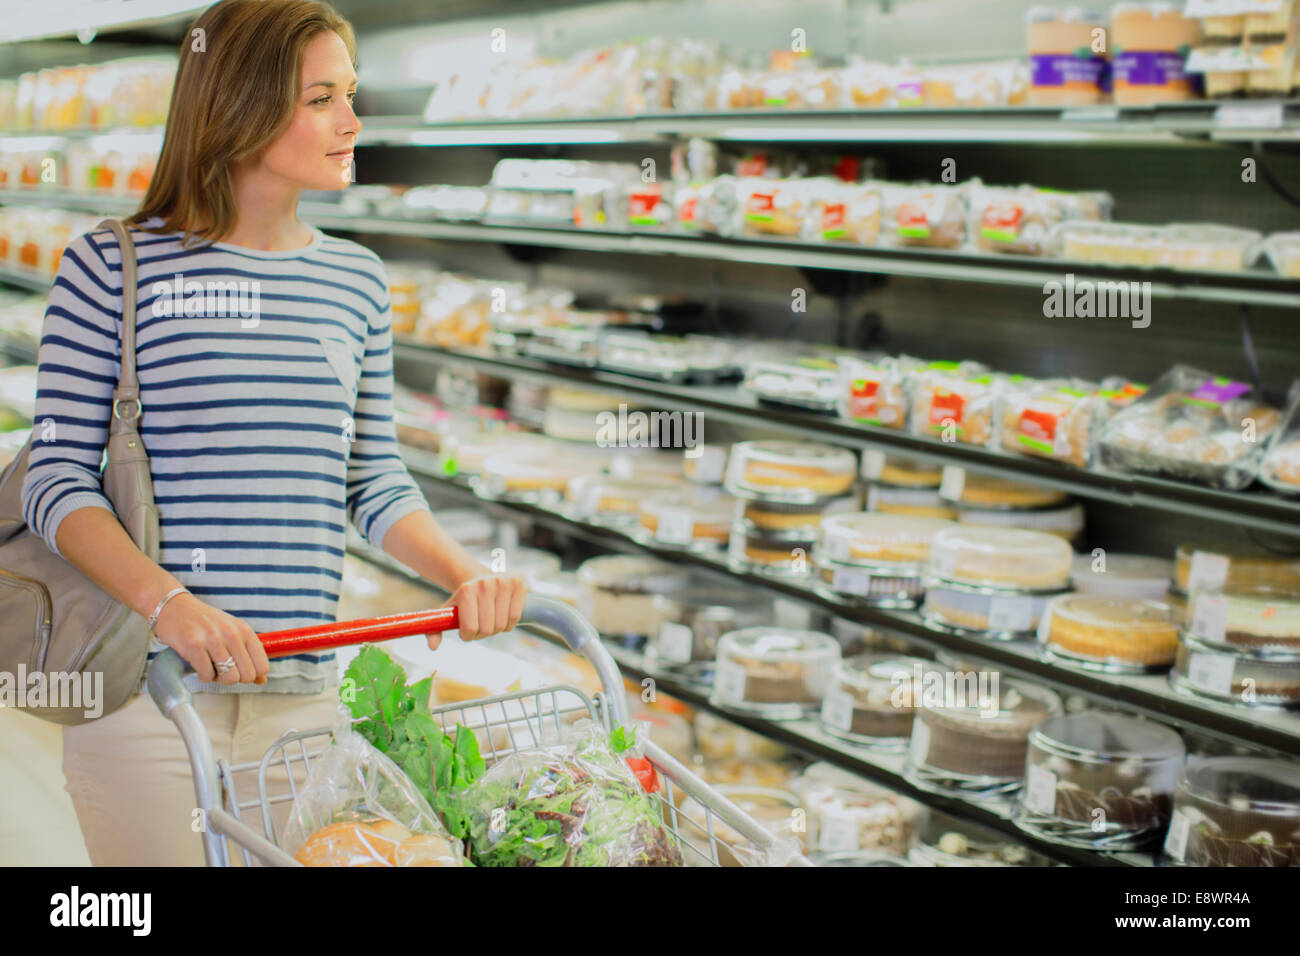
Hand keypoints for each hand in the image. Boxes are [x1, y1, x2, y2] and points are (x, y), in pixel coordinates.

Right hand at [151, 591, 270, 684]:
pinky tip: (198, 665)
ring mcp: (212, 639)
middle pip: (247, 675)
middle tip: (222, 670)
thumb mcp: (232, 632)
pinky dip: (203, 676)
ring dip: (218, 678)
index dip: (252, 675)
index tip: (239, 670)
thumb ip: (248, 654)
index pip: (262, 666)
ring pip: (229, 678)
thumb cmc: (205, 622)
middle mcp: (231, 633)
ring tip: (210, 667)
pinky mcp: (193, 645)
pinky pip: (207, 675)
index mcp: (244, 630)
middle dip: (234, 678)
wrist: (174, 607)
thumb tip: (261, 680)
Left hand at [434, 573, 526, 647]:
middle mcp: (485, 584)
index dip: (468, 636)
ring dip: (495, 630)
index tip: (467, 631)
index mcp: (466, 590)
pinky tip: (502, 616)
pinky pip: (515, 618)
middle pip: (487, 629)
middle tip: (479, 625)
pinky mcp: (518, 584)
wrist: (480, 577)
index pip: (470, 628)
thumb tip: (432, 647)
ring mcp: (503, 582)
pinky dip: (508, 624)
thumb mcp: (447, 611)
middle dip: (482, 634)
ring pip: (502, 625)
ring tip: (490, 620)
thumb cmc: (464, 599)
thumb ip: (434, 629)